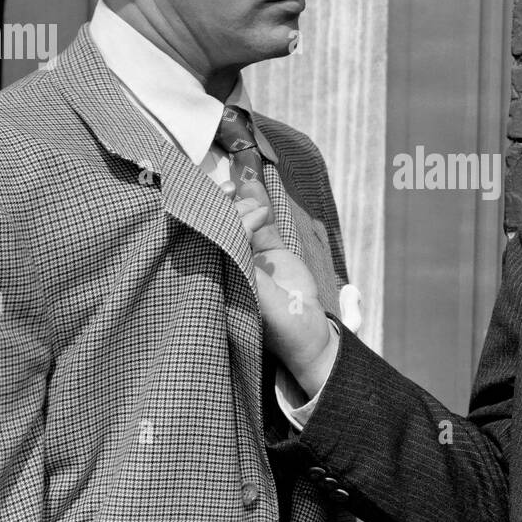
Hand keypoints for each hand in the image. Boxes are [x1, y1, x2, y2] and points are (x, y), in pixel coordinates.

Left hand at [233, 184, 337, 397]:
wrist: (311, 337)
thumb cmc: (280, 327)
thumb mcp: (261, 296)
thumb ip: (250, 262)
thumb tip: (242, 225)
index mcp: (219, 280)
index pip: (210, 242)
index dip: (216, 220)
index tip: (224, 204)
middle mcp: (231, 266)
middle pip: (223, 228)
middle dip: (226, 206)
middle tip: (230, 188)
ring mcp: (252, 259)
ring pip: (242, 222)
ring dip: (243, 202)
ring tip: (245, 184)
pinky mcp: (273, 255)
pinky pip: (264, 226)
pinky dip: (260, 205)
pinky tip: (253, 186)